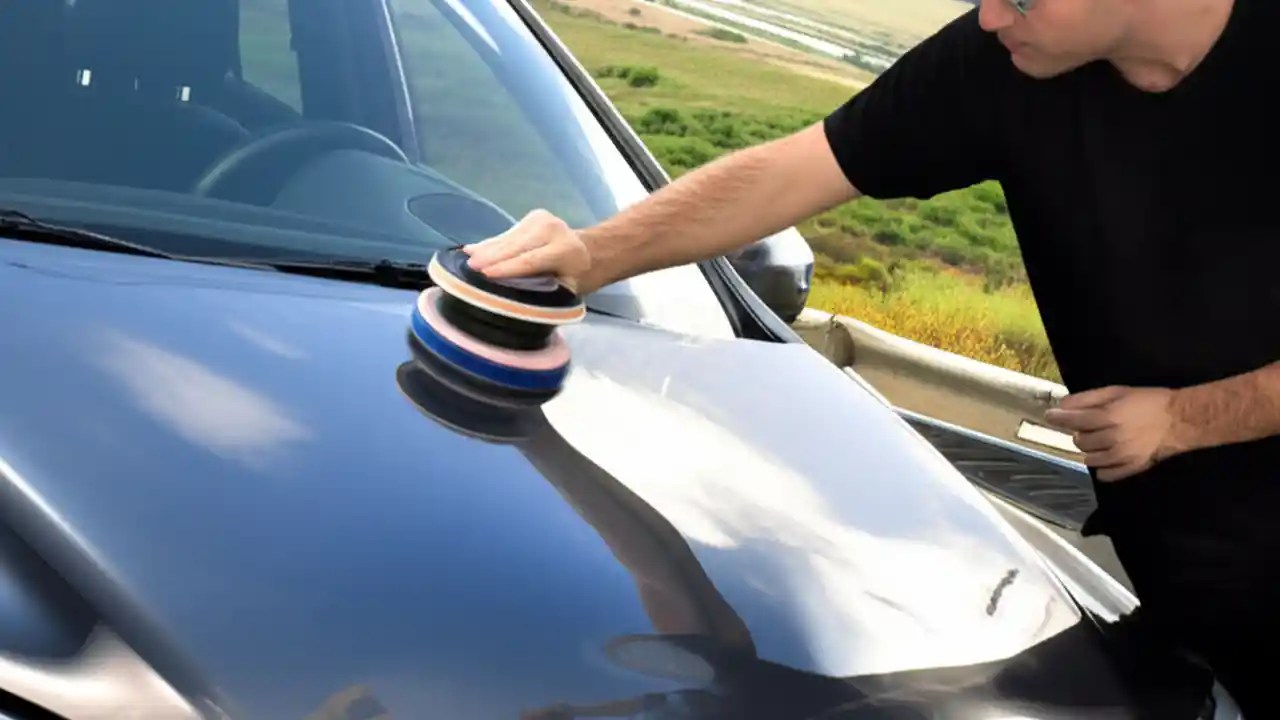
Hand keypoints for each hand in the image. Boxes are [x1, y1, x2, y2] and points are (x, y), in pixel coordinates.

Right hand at [463, 209, 592, 292]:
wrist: (588, 250)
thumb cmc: (575, 278)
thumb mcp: (564, 288)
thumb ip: (541, 287)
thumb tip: (511, 290)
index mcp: (565, 250)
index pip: (530, 260)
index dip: (506, 267)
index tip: (485, 274)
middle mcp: (554, 230)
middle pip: (516, 245)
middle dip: (491, 255)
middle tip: (470, 266)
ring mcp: (543, 219)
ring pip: (510, 236)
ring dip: (488, 248)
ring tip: (468, 258)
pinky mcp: (534, 215)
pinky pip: (509, 232)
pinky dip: (492, 242)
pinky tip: (476, 248)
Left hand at [1044, 385, 1186, 481]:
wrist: (1180, 420)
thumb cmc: (1148, 401)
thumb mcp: (1117, 392)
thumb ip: (1088, 398)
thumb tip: (1062, 405)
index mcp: (1108, 418)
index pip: (1072, 421)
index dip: (1058, 418)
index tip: (1050, 416)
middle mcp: (1112, 439)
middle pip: (1079, 441)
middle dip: (1080, 432)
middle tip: (1091, 425)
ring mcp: (1122, 457)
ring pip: (1089, 459)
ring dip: (1090, 449)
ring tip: (1102, 438)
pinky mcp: (1131, 468)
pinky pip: (1105, 474)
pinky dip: (1102, 466)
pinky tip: (1108, 454)